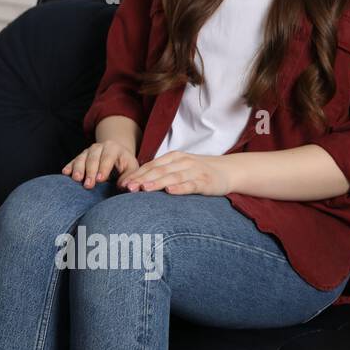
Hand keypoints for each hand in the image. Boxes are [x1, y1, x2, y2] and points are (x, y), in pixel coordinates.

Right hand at [62, 139, 138, 188]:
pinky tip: (65, 173)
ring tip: (76, 179)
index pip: (107, 157)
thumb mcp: (132, 168)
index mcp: (113, 148)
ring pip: (81, 158)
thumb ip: (129, 176)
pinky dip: (69, 166)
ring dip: (78, 169)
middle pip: (93, 158)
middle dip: (90, 172)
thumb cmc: (125, 164)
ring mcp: (88, 151)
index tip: (100, 180)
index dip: (103, 168)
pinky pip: (73, 160)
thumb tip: (124, 186)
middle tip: (88, 185)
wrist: (116, 153)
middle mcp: (99, 147)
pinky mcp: (80, 156)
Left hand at [117, 151, 233, 195]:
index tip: (121, 184)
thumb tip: (136, 184)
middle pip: (158, 171)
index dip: (135, 174)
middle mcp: (182, 162)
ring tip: (143, 189)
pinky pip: (191, 185)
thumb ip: (161, 173)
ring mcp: (194, 171)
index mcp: (173, 158)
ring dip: (156, 182)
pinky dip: (180, 188)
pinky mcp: (205, 182)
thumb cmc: (197, 171)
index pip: (150, 166)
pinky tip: (170, 191)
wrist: (227, 170)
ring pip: (172, 177)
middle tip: (127, 187)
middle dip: (141, 179)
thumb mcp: (179, 168)